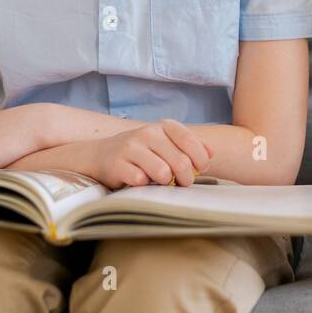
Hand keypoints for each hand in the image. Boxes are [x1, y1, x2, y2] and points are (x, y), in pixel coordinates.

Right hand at [84, 119, 213, 189]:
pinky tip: (140, 181)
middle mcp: (148, 133)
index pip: (191, 143)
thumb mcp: (165, 143)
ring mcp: (131, 147)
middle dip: (185, 179)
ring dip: (165, 183)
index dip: (200, 161)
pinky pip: (141, 181)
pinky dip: (144, 186)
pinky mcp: (117, 164)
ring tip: (159, 182)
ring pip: (163, 173)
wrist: (100, 155)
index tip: (198, 170)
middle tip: (181, 183)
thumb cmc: (141, 152)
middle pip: (180, 162)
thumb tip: (211, 153)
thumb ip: (189, 146)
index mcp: (164, 126)